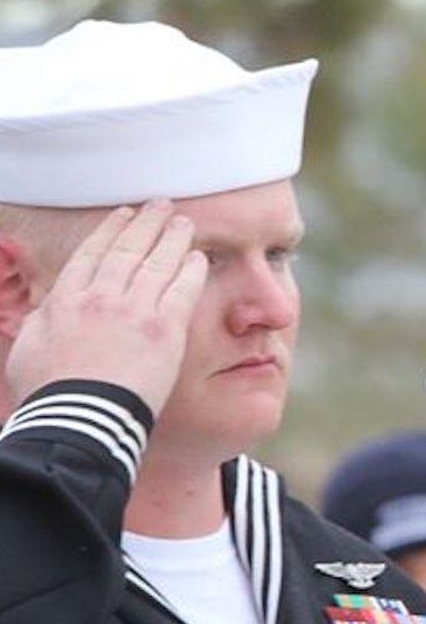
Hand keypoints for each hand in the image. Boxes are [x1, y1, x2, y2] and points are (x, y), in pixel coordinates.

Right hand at [5, 201, 207, 415]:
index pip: (91, 254)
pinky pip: (182, 292)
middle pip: (127, 250)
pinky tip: (199, 259)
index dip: (110, 231)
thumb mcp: (29, 350)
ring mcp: (133, 311)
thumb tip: (49, 310)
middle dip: (145, 223)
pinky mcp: (163, 330)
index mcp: (64, 300)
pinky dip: (191, 272)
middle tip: (160, 205)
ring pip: (156, 264)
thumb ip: (42, 323)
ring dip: (173, 239)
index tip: (122, 216)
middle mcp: (99, 298)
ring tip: (185, 222)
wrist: (79, 418)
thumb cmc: (50, 395)